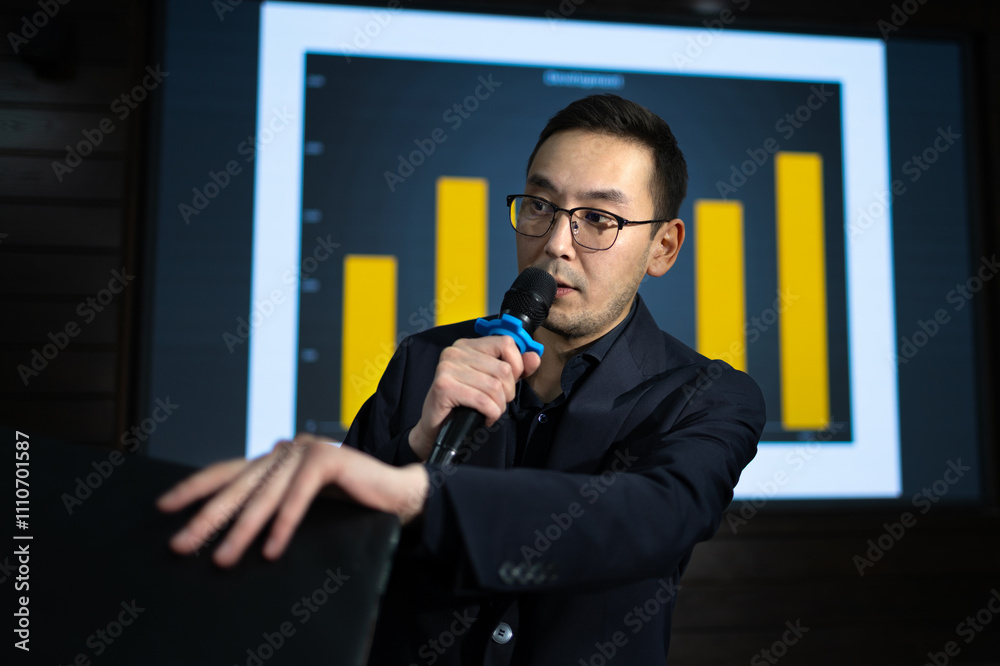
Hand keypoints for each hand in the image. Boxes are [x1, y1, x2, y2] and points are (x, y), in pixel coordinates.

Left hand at [156, 435, 428, 566]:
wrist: (397, 494)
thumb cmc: (349, 502)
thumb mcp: (301, 502)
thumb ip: (272, 503)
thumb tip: (227, 529)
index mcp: (275, 458)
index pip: (227, 471)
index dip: (194, 488)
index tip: (163, 507)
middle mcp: (285, 450)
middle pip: (238, 486)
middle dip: (207, 518)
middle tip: (182, 544)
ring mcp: (306, 450)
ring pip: (265, 495)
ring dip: (242, 531)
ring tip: (222, 558)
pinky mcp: (329, 459)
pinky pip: (299, 496)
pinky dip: (284, 525)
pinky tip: (271, 550)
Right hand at [408, 336, 540, 459]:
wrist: (437, 427)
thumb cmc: (465, 403)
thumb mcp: (494, 382)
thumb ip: (515, 369)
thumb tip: (534, 357)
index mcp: (467, 345)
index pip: (506, 343)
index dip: (516, 366)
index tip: (509, 382)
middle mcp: (455, 351)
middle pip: (503, 369)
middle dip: (507, 392)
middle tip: (496, 403)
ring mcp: (447, 368)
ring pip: (495, 386)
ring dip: (498, 406)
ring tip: (490, 410)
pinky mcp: (444, 386)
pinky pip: (483, 400)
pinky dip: (491, 413)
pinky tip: (484, 417)